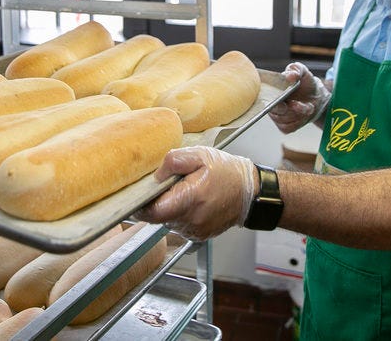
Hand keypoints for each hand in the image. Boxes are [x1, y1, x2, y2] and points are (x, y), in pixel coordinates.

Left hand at [135, 146, 255, 241]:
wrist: (249, 191)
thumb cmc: (226, 171)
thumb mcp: (199, 155)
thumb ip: (173, 161)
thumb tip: (155, 176)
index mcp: (190, 199)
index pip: (152, 212)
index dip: (141, 204)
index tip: (141, 194)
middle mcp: (192, 220)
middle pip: (158, 217)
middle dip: (157, 202)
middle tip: (168, 186)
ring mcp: (195, 231)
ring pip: (168, 222)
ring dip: (169, 208)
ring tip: (184, 192)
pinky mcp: (199, 235)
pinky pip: (179, 226)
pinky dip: (180, 215)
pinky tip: (191, 202)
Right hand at [267, 62, 330, 133]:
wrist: (315, 96)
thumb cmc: (305, 83)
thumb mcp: (302, 71)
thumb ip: (295, 70)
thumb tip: (289, 76)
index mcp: (269, 89)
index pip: (262, 97)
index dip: (272, 101)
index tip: (283, 102)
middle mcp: (269, 103)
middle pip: (273, 111)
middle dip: (288, 109)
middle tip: (297, 104)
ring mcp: (276, 116)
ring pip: (282, 120)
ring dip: (297, 114)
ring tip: (307, 106)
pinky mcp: (283, 125)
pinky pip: (288, 127)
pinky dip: (299, 122)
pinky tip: (304, 114)